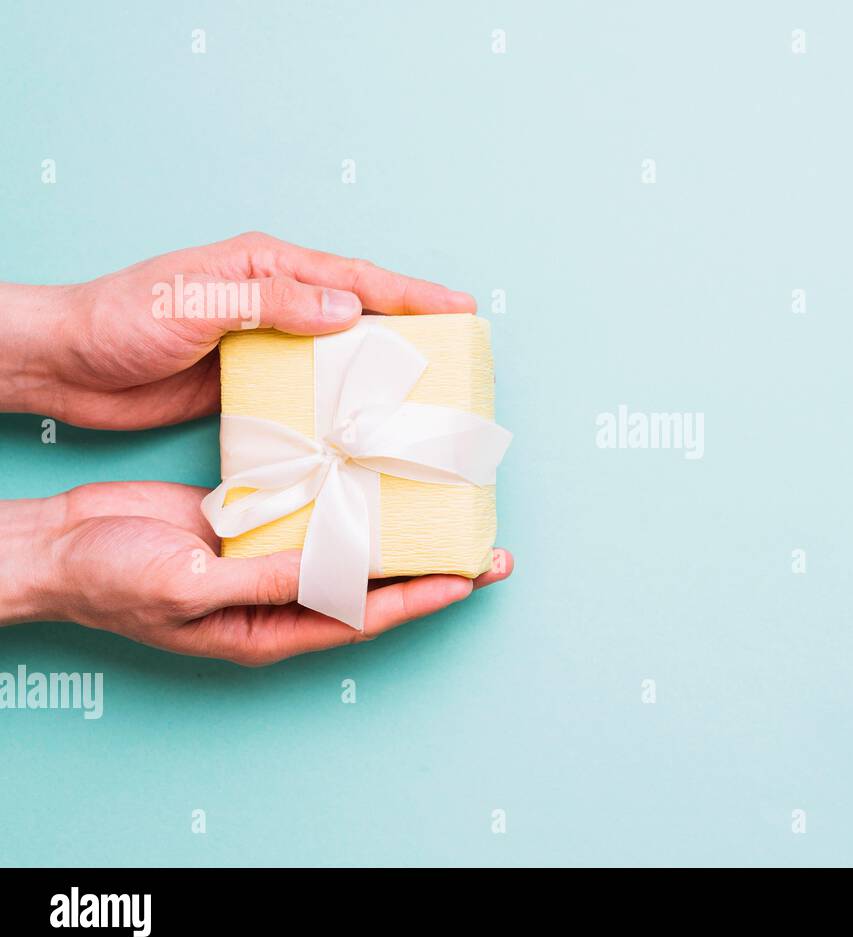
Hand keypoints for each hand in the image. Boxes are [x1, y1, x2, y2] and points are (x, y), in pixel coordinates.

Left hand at [0, 231, 475, 428]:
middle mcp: (276, 300)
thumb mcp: (197, 300)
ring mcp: (267, 343)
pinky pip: (311, 393)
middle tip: (462, 359)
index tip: (461, 309)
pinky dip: (342, 408)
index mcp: (268, 266)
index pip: (355, 277)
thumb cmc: (121, 319)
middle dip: (413, 333)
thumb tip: (347, 309)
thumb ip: (271, 300)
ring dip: (382, 376)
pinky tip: (365, 431)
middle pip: (360, 315)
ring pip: (341, 358)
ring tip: (428, 401)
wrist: (65, 365)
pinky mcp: (252, 383)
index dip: (412, 293)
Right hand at [0, 482, 512, 665]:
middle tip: (487, 542)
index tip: (473, 578)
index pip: (366, 615)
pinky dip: (348, 495)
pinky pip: (313, 510)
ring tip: (446, 503)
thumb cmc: (110, 579)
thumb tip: (333, 571)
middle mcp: (280, 596)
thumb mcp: (188, 585)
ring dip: (396, 526)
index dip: (422, 598)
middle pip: (372, 583)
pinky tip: (377, 472)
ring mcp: (268, 558)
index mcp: (269, 628)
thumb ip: (263, 579)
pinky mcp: (252, 521)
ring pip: (349, 545)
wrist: (57, 543)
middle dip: (430, 566)